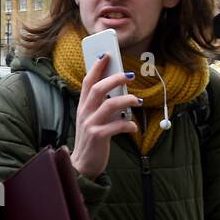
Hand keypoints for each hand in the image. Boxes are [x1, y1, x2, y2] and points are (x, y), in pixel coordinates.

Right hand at [69, 55, 139, 179]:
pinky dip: (128, 124)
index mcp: (83, 106)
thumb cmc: (92, 140)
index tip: (106, 55)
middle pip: (98, 89)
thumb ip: (101, 106)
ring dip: (126, 100)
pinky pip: (116, 126)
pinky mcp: (98, 137)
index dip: (96, 68)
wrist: (82, 165)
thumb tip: (119, 92)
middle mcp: (84, 113)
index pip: (87, 82)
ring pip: (109, 105)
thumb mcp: (92, 119)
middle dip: (114, 79)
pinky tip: (133, 127)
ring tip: (137, 101)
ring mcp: (90, 124)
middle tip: (129, 75)